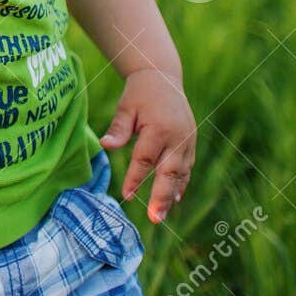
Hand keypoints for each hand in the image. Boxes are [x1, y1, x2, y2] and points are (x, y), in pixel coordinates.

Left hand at [98, 68, 195, 223]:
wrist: (162, 77)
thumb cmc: (139, 93)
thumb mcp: (126, 107)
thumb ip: (118, 128)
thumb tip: (104, 146)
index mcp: (159, 128)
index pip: (145, 159)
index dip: (135, 178)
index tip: (126, 195)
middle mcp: (178, 136)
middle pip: (169, 171)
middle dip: (161, 196)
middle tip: (154, 218)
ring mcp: (188, 140)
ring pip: (181, 172)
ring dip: (172, 195)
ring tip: (161, 215)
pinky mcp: (191, 142)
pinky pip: (187, 167)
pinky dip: (181, 183)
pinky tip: (174, 199)